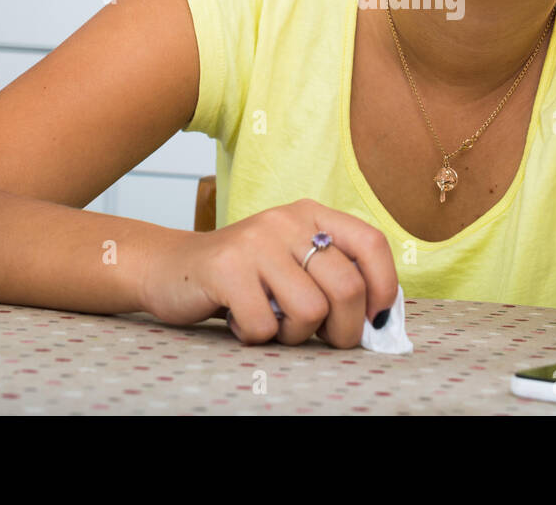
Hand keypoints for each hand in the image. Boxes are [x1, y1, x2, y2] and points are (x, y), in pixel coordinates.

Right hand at [140, 198, 399, 348]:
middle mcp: (287, 221)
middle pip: (346, 287)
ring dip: (294, 335)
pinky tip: (240, 320)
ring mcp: (256, 242)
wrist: (170, 267)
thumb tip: (379, 321)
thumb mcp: (292, 261)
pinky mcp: (226, 268)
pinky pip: (265, 325)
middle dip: (344, 330)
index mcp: (311, 215)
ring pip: (310, 311)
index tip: (376, 318)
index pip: (371, 243)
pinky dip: (255, 337)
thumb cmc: (244, 275)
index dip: (384, 286)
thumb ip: (332, 276)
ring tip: (273, 323)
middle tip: (324, 340)